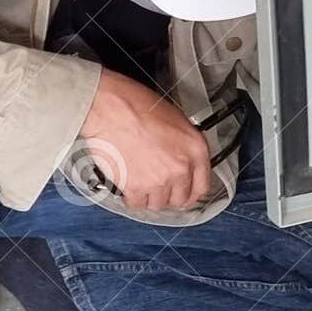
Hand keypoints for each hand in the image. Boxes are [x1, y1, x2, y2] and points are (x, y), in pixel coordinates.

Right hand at [77, 69, 210, 211]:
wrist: (109, 108)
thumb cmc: (136, 106)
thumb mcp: (175, 120)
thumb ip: (183, 145)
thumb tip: (182, 158)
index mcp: (195, 150)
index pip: (202, 186)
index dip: (192, 191)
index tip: (185, 192)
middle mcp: (180, 168)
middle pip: (180, 200)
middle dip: (170, 195)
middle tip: (159, 187)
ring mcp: (159, 180)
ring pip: (158, 204)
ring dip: (150, 196)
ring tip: (141, 182)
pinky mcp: (135, 188)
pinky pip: (136, 204)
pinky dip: (131, 198)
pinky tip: (128, 186)